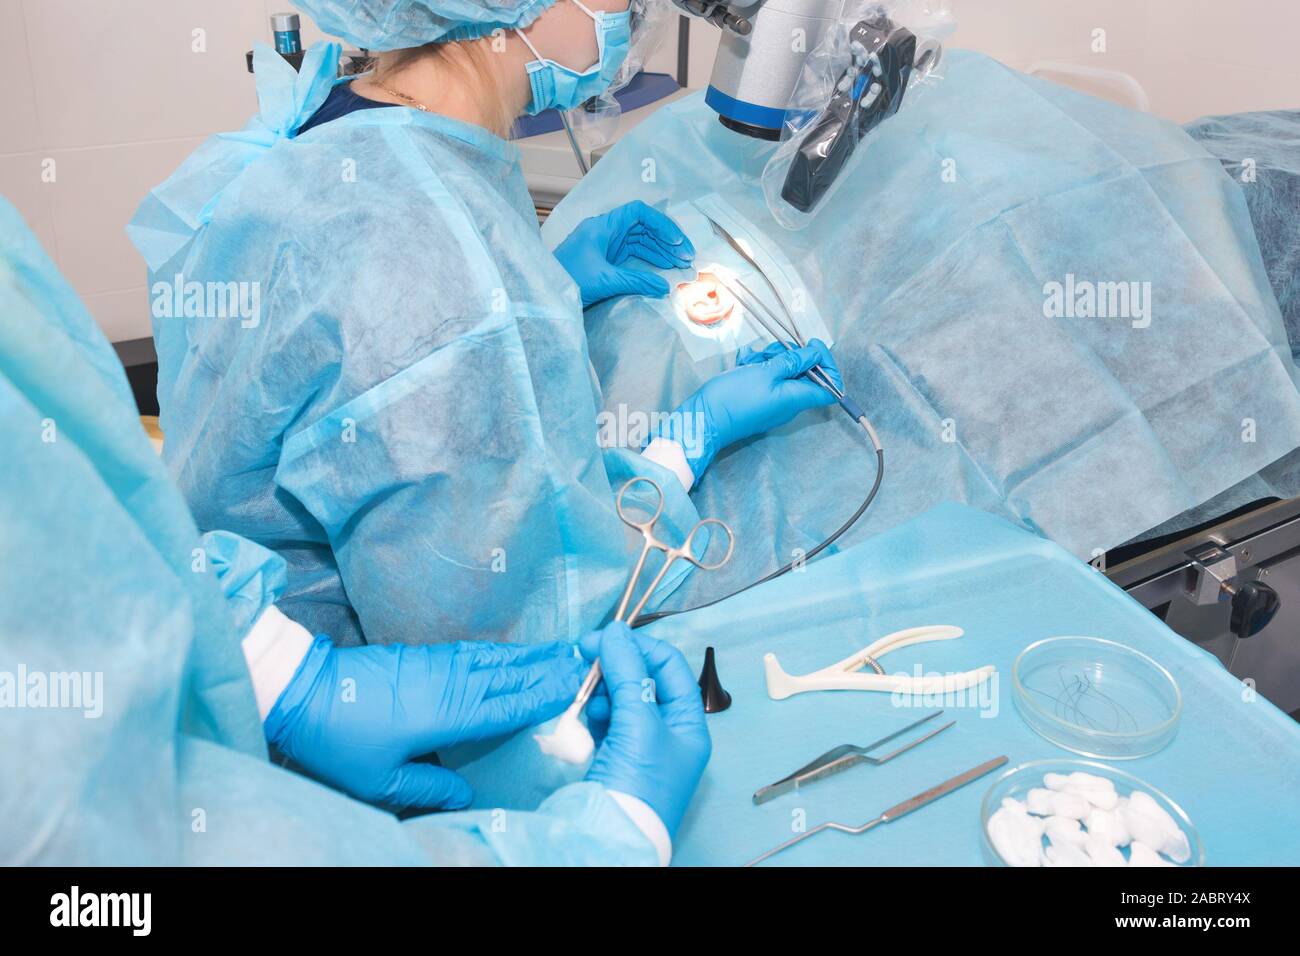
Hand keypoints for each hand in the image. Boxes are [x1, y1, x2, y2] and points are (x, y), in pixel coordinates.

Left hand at [265, 638, 583, 811]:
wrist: (302, 690)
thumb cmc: (340, 740)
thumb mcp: (381, 781)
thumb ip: (429, 790)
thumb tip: (466, 796)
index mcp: (448, 714)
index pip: (508, 705)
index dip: (545, 696)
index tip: (577, 686)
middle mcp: (450, 683)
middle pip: (510, 675)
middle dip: (548, 670)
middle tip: (585, 662)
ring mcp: (437, 664)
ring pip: (495, 660)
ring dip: (530, 657)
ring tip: (561, 653)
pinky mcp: (422, 656)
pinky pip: (474, 653)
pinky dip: (500, 653)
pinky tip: (513, 655)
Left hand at [554, 200, 694, 307]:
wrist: (545, 295)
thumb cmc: (568, 280)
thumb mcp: (605, 280)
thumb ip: (637, 281)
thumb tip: (664, 286)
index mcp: (602, 226)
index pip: (638, 213)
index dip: (661, 224)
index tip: (677, 241)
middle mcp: (605, 231)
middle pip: (643, 226)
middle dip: (666, 240)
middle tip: (686, 256)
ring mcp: (605, 244)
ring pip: (640, 240)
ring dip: (661, 250)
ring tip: (680, 263)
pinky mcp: (605, 258)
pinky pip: (632, 253)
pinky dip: (649, 258)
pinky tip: (663, 266)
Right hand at [580, 623, 710, 838]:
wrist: (609, 840)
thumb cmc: (638, 787)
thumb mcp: (638, 724)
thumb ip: (628, 673)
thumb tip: (616, 632)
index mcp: (687, 724)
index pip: (669, 667)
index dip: (638, 647)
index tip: (603, 638)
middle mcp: (667, 733)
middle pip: (642, 680)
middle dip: (615, 668)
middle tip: (585, 660)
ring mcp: (639, 746)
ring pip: (620, 699)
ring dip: (600, 690)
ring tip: (584, 697)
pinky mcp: (614, 757)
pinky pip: (604, 721)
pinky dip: (592, 712)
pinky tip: (582, 715)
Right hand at [660, 339, 842, 478]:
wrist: (704, 419)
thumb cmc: (735, 398)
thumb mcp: (765, 372)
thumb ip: (794, 361)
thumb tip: (817, 354)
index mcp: (796, 398)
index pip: (831, 388)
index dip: (828, 365)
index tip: (813, 347)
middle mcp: (788, 402)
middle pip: (804, 373)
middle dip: (790, 355)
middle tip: (771, 351)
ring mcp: (772, 399)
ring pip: (782, 370)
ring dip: (769, 358)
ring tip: (750, 359)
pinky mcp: (757, 397)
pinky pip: (765, 376)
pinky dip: (756, 366)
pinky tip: (742, 363)